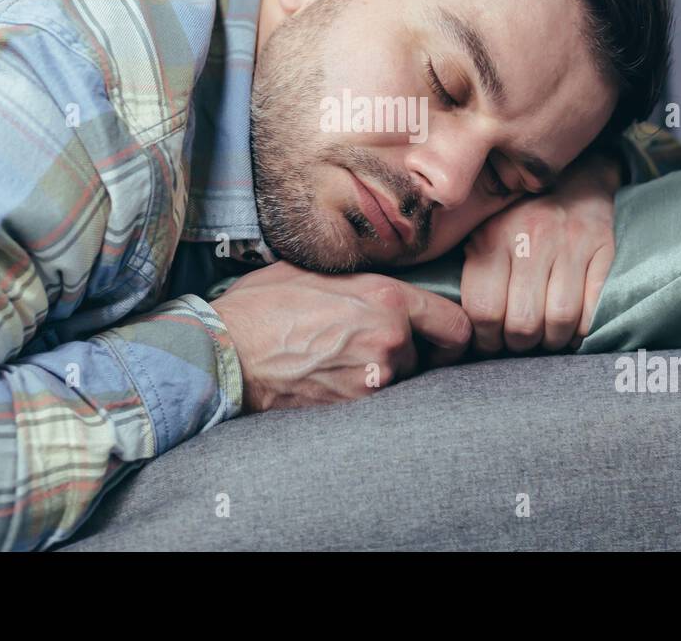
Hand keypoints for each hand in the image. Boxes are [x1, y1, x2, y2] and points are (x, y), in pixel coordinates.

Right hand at [211, 260, 472, 411]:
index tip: (441, 339)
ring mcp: (374, 380)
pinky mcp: (353, 409)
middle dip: (405, 353)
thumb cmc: (261, 307)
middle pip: (424, 356)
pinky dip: (358, 394)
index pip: (455, 325)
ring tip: (338, 363)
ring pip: (397, 381)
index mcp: (386, 299)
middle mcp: (390, 340)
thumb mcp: (312, 271)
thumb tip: (371, 282)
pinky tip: (326, 380)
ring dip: (379, 375)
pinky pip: (372, 402)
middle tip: (367, 347)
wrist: (226, 354)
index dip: (451, 334)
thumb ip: (356, 279)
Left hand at [460, 150, 619, 353]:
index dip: (486, 339)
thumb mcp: (482, 231)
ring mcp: (570, 244)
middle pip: (523, 322)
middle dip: (519, 344)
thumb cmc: (517, 216)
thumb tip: (455, 329)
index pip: (484, 310)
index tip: (490, 342)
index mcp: (492, 237)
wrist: (572, 177)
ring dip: (552, 341)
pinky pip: (593, 308)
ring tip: (545, 337)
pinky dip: (583, 329)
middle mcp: (531, 239)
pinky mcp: (602, 250)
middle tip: (518, 342)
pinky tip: (572, 327)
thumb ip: (470, 271)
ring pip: (560, 320)